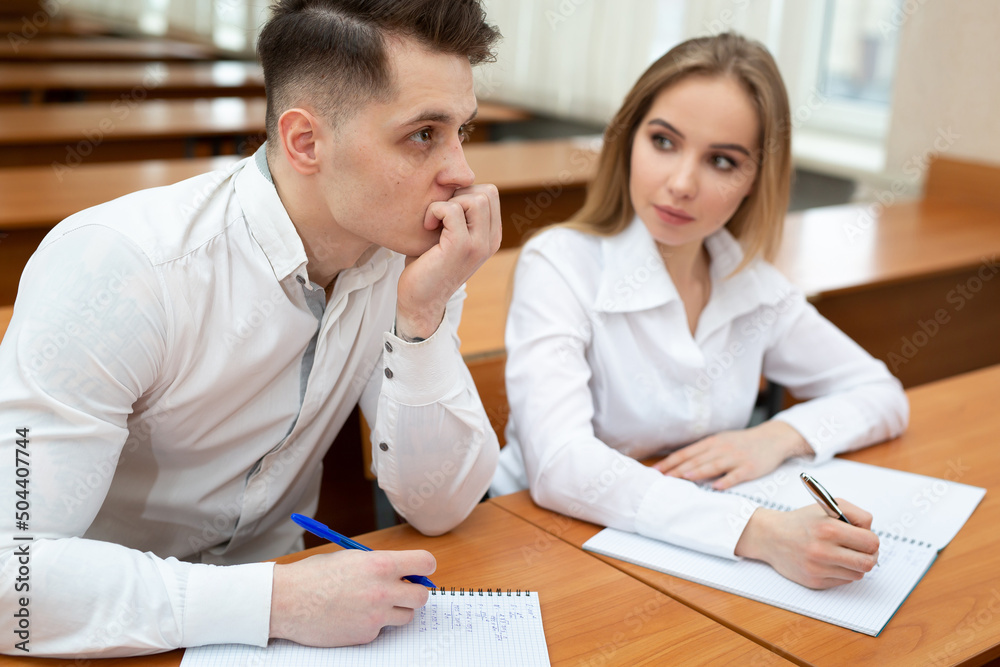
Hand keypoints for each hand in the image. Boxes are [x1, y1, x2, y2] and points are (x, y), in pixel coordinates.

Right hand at [269, 549, 435, 646]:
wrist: (287, 602)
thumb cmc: (314, 576)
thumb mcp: (351, 558)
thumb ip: (379, 564)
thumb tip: (402, 570)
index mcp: (380, 564)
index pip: (425, 563)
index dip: (424, 567)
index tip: (419, 570)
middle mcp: (383, 590)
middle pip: (422, 595)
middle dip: (414, 592)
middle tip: (400, 590)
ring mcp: (376, 616)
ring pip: (406, 616)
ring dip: (396, 610)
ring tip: (373, 603)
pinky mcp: (366, 635)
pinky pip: (382, 630)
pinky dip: (373, 624)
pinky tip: (353, 616)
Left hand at [395, 184, 501, 339]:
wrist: (419, 301)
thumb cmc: (427, 266)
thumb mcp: (449, 237)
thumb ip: (457, 215)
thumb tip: (450, 182)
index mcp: (491, 238)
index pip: (490, 193)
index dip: (465, 192)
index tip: (445, 211)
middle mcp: (490, 241)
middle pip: (487, 191)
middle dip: (458, 194)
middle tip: (439, 214)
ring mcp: (478, 245)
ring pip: (475, 197)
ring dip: (448, 202)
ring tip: (434, 221)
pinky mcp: (460, 247)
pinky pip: (451, 209)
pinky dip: (434, 211)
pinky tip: (427, 227)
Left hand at [652, 421, 813, 489]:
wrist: (772, 438)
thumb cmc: (742, 443)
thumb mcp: (721, 442)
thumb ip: (703, 452)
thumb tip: (679, 464)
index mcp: (712, 442)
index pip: (686, 453)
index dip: (670, 462)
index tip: (656, 471)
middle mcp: (721, 448)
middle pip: (696, 460)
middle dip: (677, 469)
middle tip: (662, 479)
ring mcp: (736, 458)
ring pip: (713, 465)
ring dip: (698, 471)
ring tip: (684, 478)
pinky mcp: (750, 468)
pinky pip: (736, 475)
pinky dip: (726, 481)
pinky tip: (717, 487)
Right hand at [734, 499, 879, 588]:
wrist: (770, 537)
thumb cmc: (802, 521)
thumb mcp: (828, 505)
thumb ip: (856, 515)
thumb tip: (872, 533)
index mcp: (828, 529)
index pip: (870, 542)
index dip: (871, 539)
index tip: (864, 537)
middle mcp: (823, 550)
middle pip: (868, 562)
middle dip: (869, 555)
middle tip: (862, 550)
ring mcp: (818, 569)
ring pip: (858, 574)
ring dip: (855, 565)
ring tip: (844, 554)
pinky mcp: (815, 582)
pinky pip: (843, 581)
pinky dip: (842, 572)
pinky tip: (831, 562)